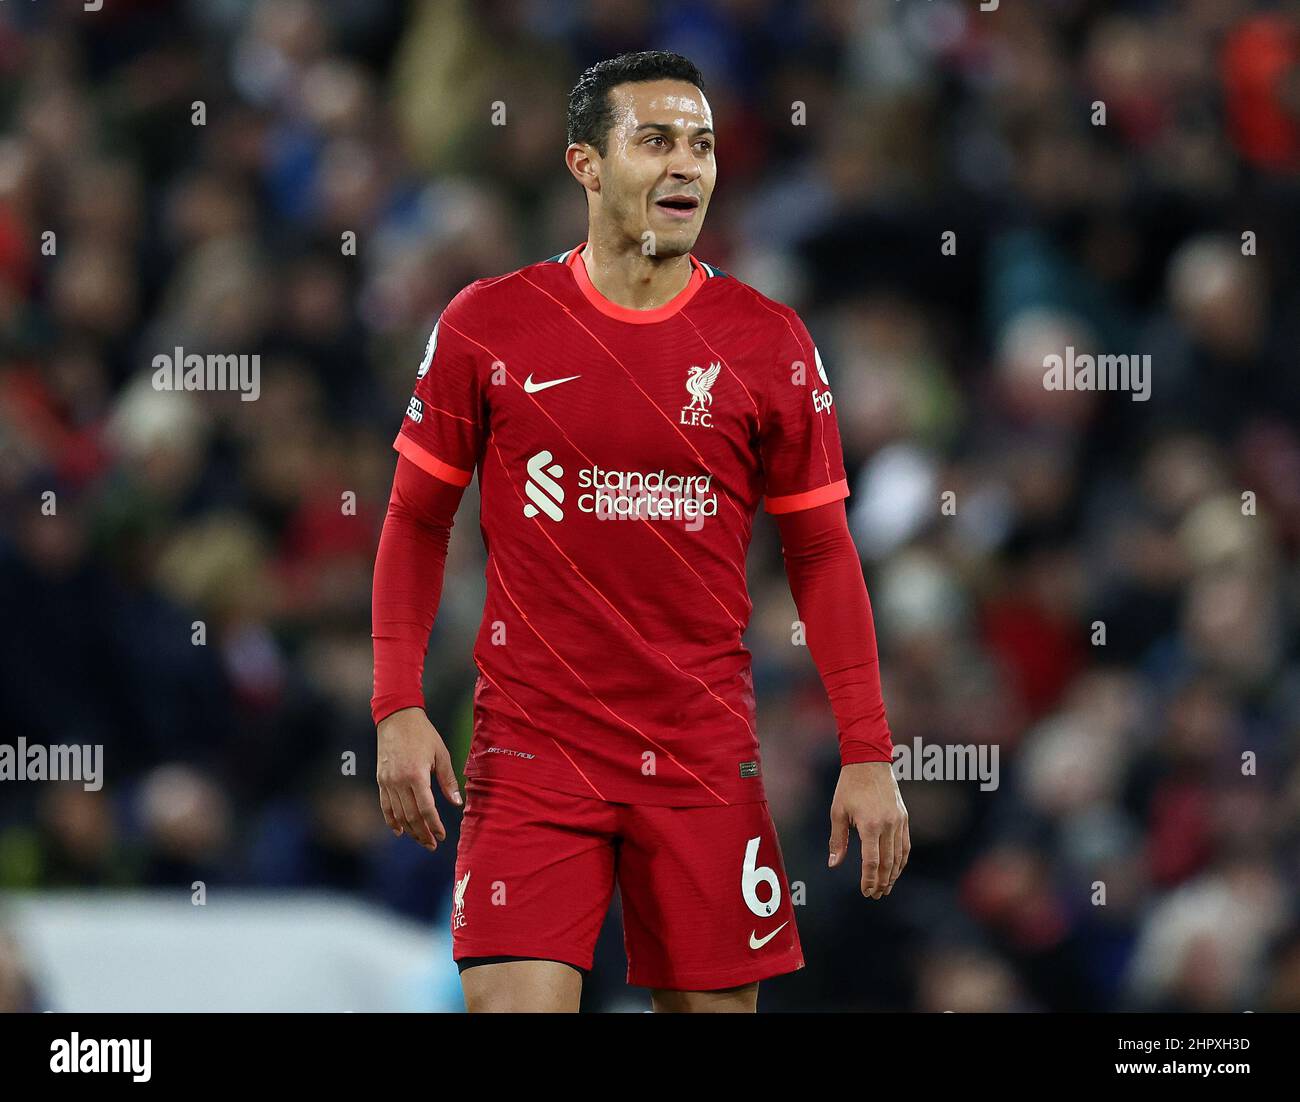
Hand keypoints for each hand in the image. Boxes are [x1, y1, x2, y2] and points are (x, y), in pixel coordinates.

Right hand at [376, 707, 461, 851]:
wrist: (397, 718)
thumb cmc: (423, 734)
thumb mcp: (441, 754)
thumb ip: (448, 780)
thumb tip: (457, 803)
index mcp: (416, 775)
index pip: (426, 808)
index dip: (435, 825)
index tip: (442, 835)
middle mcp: (399, 782)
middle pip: (411, 816)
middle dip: (422, 833)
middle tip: (432, 845)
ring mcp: (388, 782)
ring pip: (398, 814)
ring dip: (410, 830)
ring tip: (421, 840)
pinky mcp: (381, 780)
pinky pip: (385, 805)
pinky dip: (392, 820)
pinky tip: (399, 831)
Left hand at [828, 761, 909, 898]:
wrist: (869, 762)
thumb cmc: (849, 786)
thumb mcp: (838, 812)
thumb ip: (837, 840)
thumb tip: (833, 864)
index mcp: (870, 825)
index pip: (872, 861)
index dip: (869, 879)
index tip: (865, 892)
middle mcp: (888, 825)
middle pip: (888, 863)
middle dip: (881, 882)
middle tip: (874, 895)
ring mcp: (899, 822)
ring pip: (899, 856)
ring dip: (893, 875)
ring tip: (885, 888)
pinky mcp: (904, 818)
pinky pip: (905, 845)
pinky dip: (902, 860)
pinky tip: (896, 870)